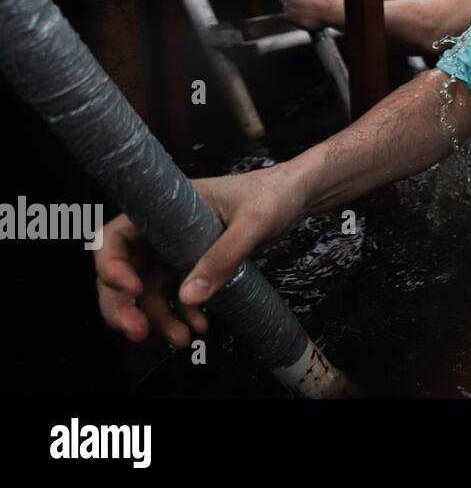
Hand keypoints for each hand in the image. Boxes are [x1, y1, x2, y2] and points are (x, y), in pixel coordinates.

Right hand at [95, 166, 304, 345]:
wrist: (296, 197)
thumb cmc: (272, 195)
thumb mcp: (253, 222)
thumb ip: (224, 256)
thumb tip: (189, 297)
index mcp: (165, 207)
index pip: (117, 236)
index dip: (111, 265)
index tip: (131, 290)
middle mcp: (163, 230)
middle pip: (124, 271)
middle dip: (124, 306)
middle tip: (138, 333)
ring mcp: (176, 249)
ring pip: (149, 290)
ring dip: (157, 318)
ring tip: (182, 339)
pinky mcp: (194, 264)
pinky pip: (176, 295)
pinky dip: (182, 314)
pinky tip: (200, 326)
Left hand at [274, 0, 342, 30]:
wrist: (330, 10)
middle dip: (291, 1)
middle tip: (303, 3)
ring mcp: (287, 8)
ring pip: (288, 9)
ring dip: (296, 11)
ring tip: (310, 11)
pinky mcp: (290, 19)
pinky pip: (292, 19)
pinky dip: (298, 19)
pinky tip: (309, 17)